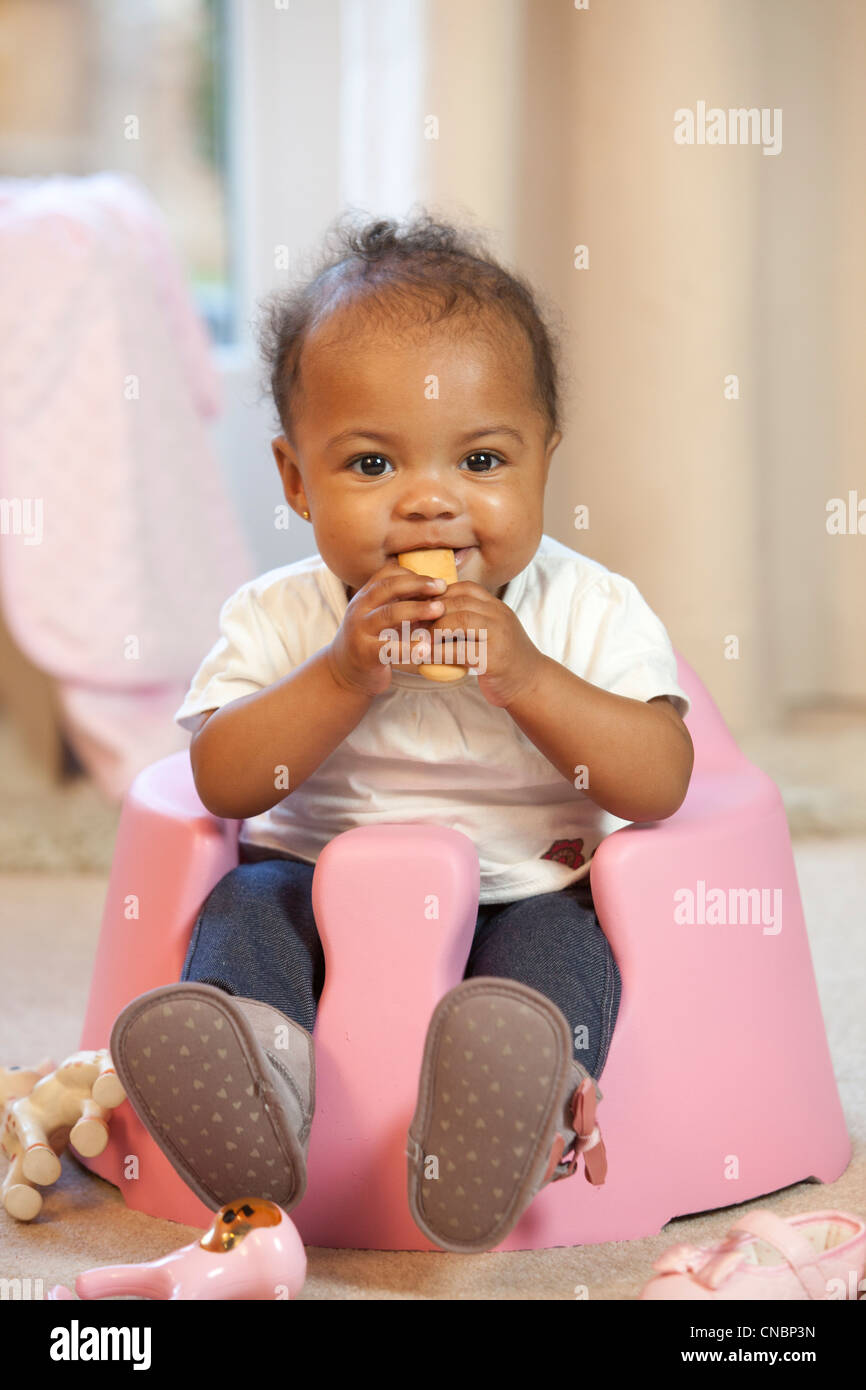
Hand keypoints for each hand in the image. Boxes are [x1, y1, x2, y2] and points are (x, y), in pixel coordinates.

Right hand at [326, 558, 448, 697]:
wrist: (343, 673)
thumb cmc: (371, 642)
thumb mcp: (380, 618)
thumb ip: (400, 604)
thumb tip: (438, 594)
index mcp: (365, 597)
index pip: (386, 574)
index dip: (412, 574)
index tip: (436, 581)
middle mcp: (359, 609)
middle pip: (387, 588)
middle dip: (417, 584)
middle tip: (442, 587)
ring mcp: (360, 631)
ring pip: (388, 614)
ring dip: (416, 609)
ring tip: (439, 609)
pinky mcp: (365, 654)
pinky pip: (388, 648)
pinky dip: (409, 647)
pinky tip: (427, 648)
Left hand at [424, 580, 544, 706]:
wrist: (531, 683)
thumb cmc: (503, 658)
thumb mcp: (490, 631)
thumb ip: (470, 619)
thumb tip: (432, 613)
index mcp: (496, 606)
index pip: (463, 588)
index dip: (438, 595)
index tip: (418, 607)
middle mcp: (499, 616)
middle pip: (457, 602)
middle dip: (430, 612)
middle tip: (409, 623)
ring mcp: (498, 635)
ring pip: (459, 620)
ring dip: (433, 630)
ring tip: (417, 640)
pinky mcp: (494, 658)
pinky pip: (460, 651)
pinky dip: (438, 653)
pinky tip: (424, 658)